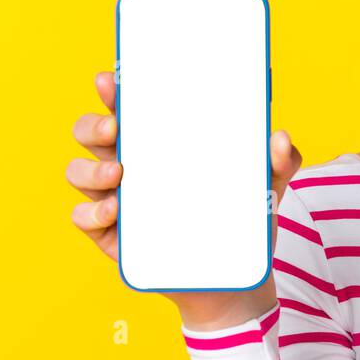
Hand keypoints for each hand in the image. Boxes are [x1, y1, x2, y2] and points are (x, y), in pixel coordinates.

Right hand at [67, 70, 302, 329]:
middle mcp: (131, 165)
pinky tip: (116, 210)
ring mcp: (116, 199)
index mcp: (160, 142)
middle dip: (93, 124)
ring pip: (78, 172)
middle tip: (116, 128)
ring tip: (119, 173)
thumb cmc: (242, 221)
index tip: (110, 79)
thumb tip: (281, 138)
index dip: (112, 89)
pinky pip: (82, 218)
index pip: (128, 107)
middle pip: (90, 132)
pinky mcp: (111, 236)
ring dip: (90, 168)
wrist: (234, 281)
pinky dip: (92, 211)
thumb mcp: (266, 186)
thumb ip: (280, 160)